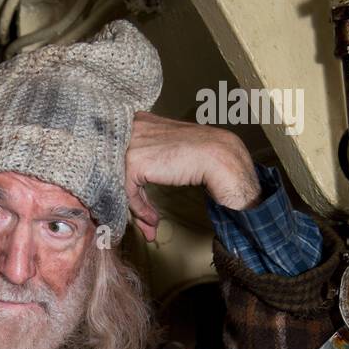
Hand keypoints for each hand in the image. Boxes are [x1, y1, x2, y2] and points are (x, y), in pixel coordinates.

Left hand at [125, 111, 261, 242]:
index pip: (133, 156)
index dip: (140, 184)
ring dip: (139, 211)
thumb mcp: (179, 153)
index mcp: (148, 122)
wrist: (223, 157)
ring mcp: (134, 142)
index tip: (150, 204)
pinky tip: (153, 221)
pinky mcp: (135, 160)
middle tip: (149, 222)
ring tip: (152, 227)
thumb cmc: (211, 155)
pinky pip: (130, 192)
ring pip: (126, 183)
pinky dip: (140, 209)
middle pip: (125, 170)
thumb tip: (160, 174)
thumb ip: (163, 160)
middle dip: (137, 200)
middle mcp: (137, 127)